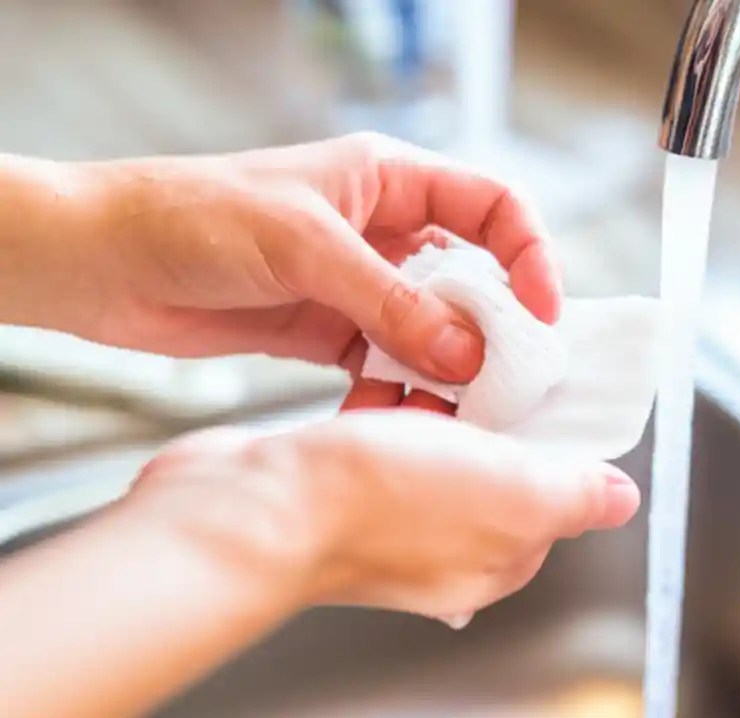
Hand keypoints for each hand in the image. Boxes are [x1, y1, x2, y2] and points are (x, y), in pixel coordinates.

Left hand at [2, 134, 560, 408]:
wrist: (102, 264)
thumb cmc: (194, 216)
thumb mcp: (306, 248)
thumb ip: (392, 302)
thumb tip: (467, 354)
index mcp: (391, 181)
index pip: (493, 207)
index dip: (530, 254)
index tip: (542, 312)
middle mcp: (385, 233)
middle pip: (472, 280)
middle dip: (492, 330)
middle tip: (506, 381)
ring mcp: (358, 287)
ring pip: (432, 332)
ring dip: (443, 372)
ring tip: (448, 413)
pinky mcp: (328, 334)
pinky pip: (385, 367)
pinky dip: (394, 395)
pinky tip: (383, 418)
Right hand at [130, 410, 640, 621]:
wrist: (249, 505)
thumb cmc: (371, 501)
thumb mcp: (509, 489)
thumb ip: (572, 495)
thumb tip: (621, 500)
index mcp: (495, 555)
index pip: (551, 493)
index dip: (555, 438)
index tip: (551, 388)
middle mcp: (443, 546)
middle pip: (494, 463)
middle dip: (495, 410)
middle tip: (496, 360)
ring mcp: (386, 518)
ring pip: (436, 443)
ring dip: (439, 398)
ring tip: (438, 354)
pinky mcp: (338, 486)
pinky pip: (380, 434)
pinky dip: (386, 400)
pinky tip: (383, 370)